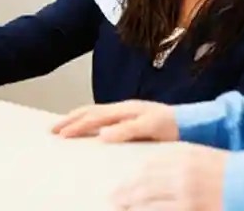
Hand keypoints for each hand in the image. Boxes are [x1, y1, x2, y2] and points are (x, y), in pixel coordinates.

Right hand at [52, 100, 178, 141]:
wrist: (192, 122)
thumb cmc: (173, 124)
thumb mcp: (151, 127)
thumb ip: (127, 130)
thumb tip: (101, 135)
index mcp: (124, 109)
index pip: (93, 117)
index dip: (74, 126)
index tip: (59, 135)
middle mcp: (122, 108)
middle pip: (89, 112)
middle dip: (69, 120)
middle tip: (51, 130)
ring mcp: (126, 112)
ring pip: (94, 113)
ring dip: (76, 119)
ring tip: (62, 126)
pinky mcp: (130, 119)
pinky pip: (103, 118)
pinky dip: (88, 121)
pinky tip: (87, 128)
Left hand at [111, 145, 226, 209]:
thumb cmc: (234, 173)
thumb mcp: (204, 159)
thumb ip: (181, 165)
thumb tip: (157, 175)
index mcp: (184, 157)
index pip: (149, 167)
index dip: (133, 178)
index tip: (122, 183)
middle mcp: (181, 175)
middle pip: (144, 185)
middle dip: (126, 194)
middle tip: (113, 199)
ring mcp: (186, 196)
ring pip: (149, 203)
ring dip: (133, 207)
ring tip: (120, 210)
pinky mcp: (191, 210)